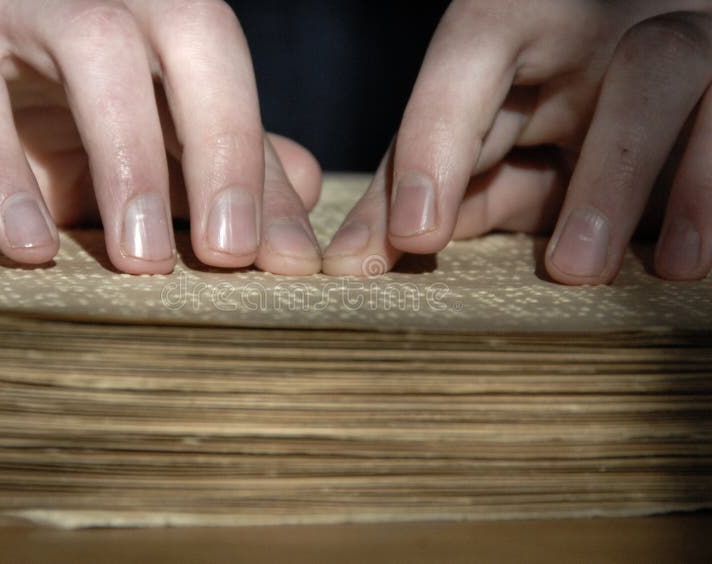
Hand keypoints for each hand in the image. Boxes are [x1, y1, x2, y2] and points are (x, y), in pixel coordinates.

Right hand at [0, 0, 322, 275]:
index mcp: (146, 21)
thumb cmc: (35, 129)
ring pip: (94, 45)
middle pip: (187, 27)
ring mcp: (7, 2)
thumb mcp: (138, 153)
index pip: (227, 69)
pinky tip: (33, 248)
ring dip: (131, 161)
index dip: (257, 161)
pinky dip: (1, 169)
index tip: (281, 260)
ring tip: (143, 261)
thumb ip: (221, 162)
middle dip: (222, 143)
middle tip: (227, 256)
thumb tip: (313, 186)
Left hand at [323, 0, 711, 282]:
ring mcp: (678, 35)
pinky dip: (705, 195)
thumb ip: (439, 187)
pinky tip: (685, 263)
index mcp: (523, 27)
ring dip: (615, 179)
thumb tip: (359, 257)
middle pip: (563, 59)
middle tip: (501, 262)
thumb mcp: (503, 150)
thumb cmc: (569, 125)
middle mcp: (595, 16)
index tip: (409, 237)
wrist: (672, 98)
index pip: (467, 55)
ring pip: (658, 70)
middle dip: (488, 150)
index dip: (432, 140)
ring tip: (582, 273)